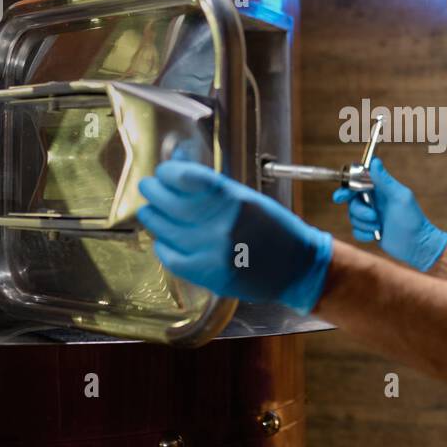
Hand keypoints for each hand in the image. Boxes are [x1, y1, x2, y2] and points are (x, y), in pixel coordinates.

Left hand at [137, 158, 332, 313]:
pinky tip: (163, 239)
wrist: (297, 268)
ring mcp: (213, 252)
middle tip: (149, 187)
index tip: (164, 172)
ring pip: (167, 231)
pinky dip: (163, 246)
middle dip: (155, 192)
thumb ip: (215, 188)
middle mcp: (222, 225)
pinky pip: (173, 258)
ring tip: (150, 211)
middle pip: (172, 204)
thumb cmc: (277, 230)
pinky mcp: (209, 275)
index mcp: (235, 201)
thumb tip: (182, 172)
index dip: (170, 173)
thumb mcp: (249, 199)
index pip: (189, 178)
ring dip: (153, 218)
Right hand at [332, 157, 446, 271]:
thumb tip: (375, 161)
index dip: (346, 188)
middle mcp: (374, 201)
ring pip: (353, 217)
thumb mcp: (400, 198)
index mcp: (380, 190)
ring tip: (380, 226)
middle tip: (372, 216)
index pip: (357, 183)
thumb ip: (385, 181)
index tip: (341, 196)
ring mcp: (371, 215)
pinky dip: (364, 234)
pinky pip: (356, 230)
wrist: (417, 245)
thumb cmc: (413, 220)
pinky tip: (376, 235)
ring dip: (365, 223)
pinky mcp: (369, 230)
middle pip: (352, 201)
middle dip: (359, 211)